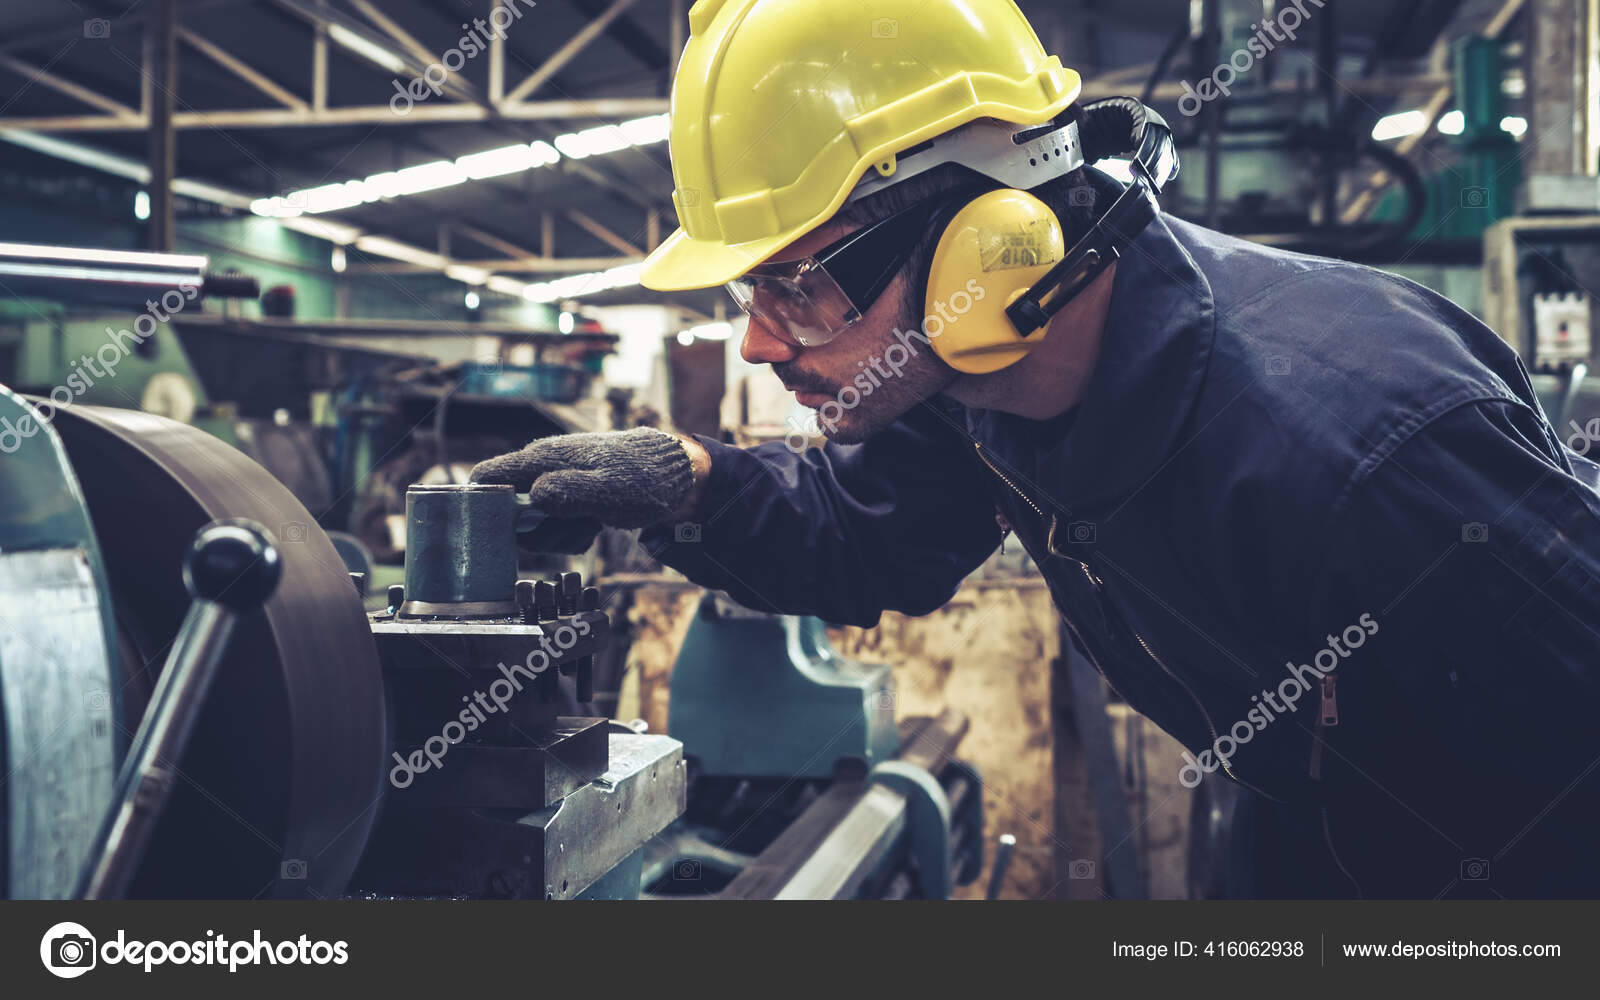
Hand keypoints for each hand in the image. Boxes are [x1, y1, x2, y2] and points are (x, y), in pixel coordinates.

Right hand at [470, 428, 696, 528]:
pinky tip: (593, 528)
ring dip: (558, 536)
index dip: (484, 505)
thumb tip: (533, 497)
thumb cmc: (641, 479)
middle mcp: (541, 470)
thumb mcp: (605, 490)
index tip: (510, 529)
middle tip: (569, 530)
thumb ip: (566, 492)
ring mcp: (555, 485)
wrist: (672, 478)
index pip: (487, 476)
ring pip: (535, 525)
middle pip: (510, 512)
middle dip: (535, 533)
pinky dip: (572, 535)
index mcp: (541, 460)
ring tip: (588, 526)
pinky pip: (556, 527)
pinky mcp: (569, 500)